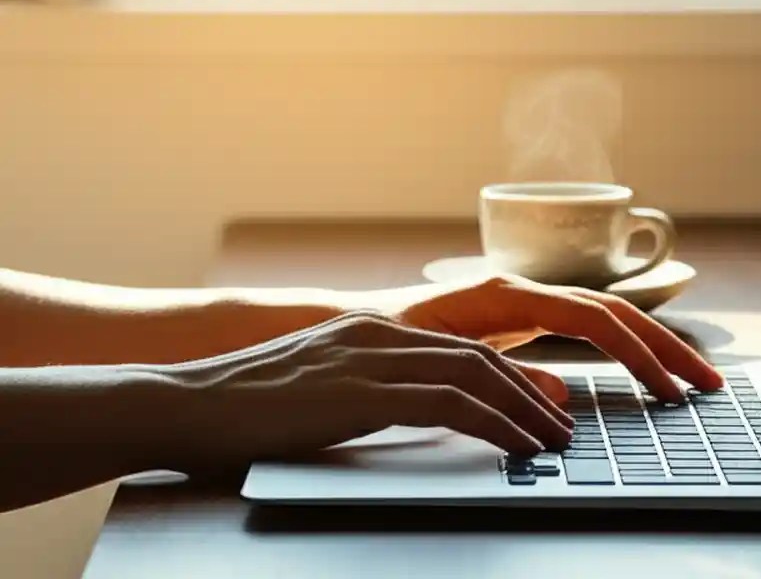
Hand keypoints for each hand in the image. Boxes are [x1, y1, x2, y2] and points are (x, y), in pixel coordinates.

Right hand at [157, 311, 573, 467]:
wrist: (182, 405)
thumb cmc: (245, 412)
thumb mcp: (321, 395)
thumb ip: (373, 397)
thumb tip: (424, 419)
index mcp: (372, 331)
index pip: (462, 349)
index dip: (511, 378)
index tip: (541, 407)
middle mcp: (378, 333)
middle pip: (481, 356)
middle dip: (531, 393)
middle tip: (563, 426)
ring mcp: (370, 356)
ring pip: (477, 373)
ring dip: (525, 409)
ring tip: (554, 441)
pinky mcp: (361, 389)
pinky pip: (450, 403)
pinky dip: (494, 423)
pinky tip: (517, 445)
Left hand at [393, 276, 722, 402]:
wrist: (357, 327)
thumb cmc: (388, 341)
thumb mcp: (435, 362)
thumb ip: (498, 373)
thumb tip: (561, 391)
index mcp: (509, 295)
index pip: (596, 320)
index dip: (638, 354)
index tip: (668, 389)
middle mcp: (526, 291)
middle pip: (616, 312)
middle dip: (666, 347)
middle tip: (710, 384)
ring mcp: (530, 303)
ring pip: (608, 318)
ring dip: (653, 346)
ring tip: (693, 379)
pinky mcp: (527, 320)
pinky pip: (589, 330)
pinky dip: (624, 349)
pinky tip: (645, 370)